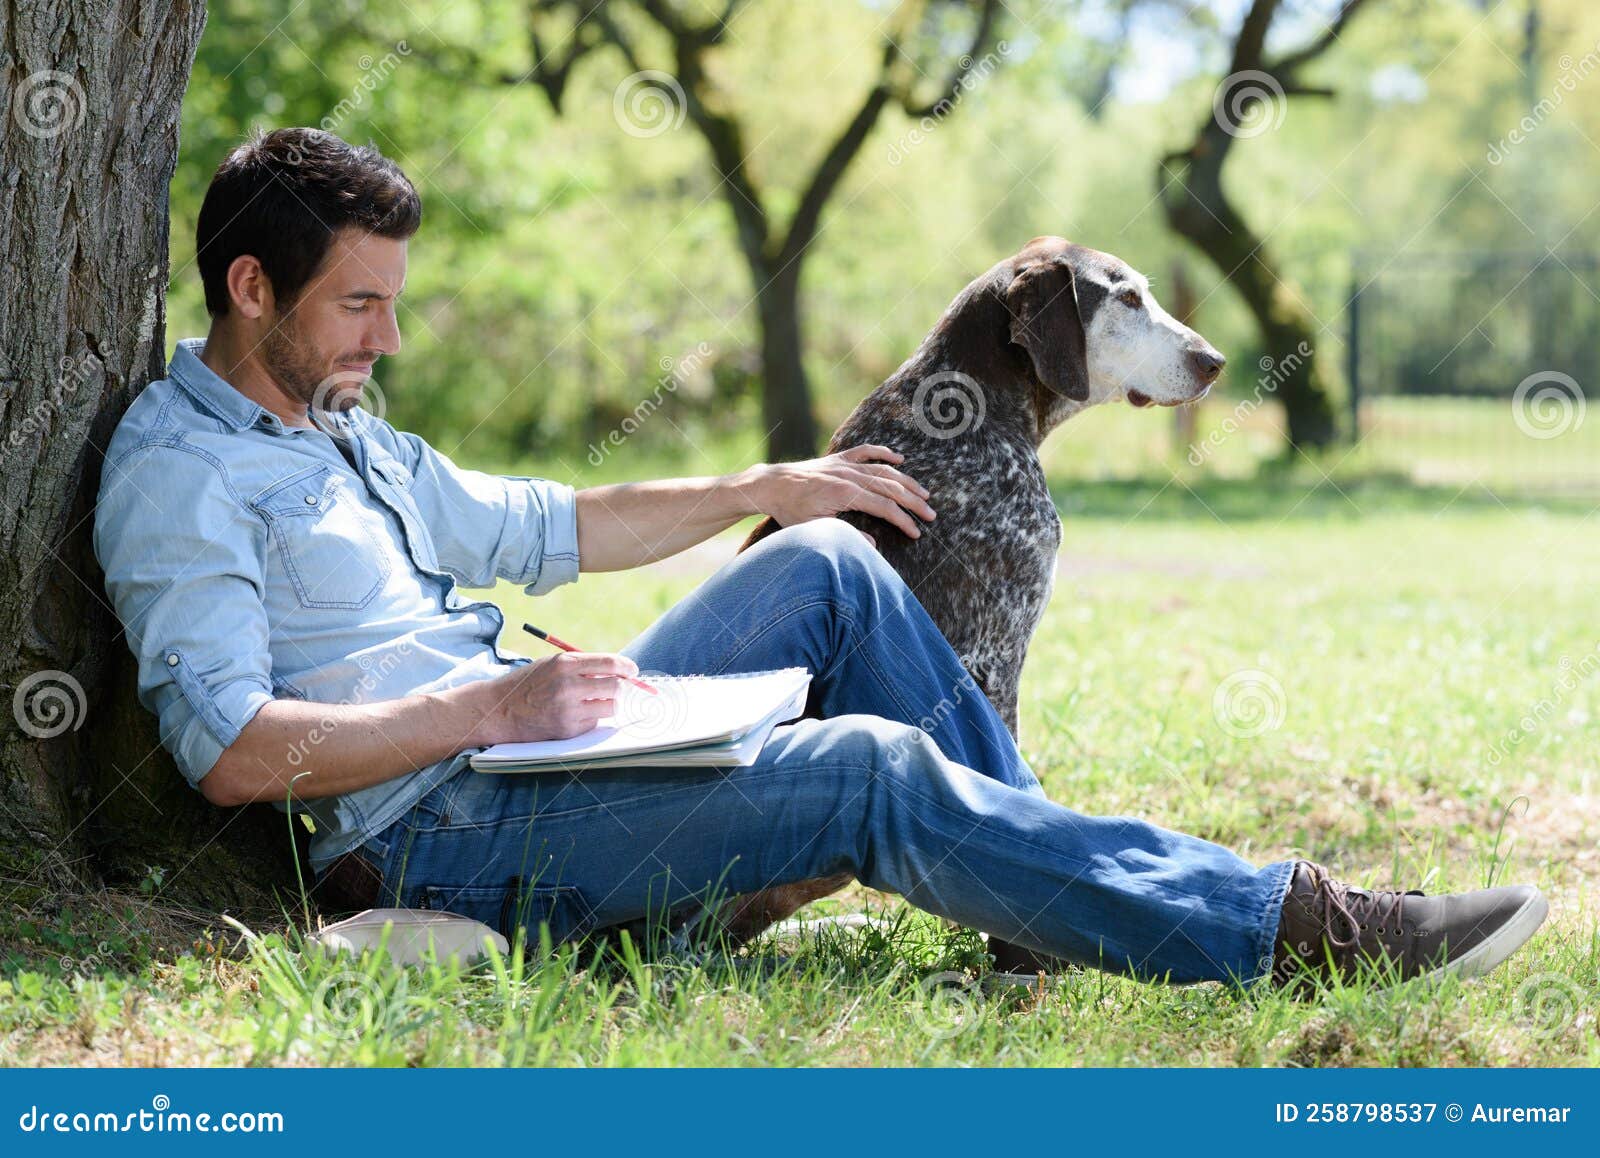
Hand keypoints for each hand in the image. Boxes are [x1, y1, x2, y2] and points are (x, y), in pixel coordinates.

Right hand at [457, 651, 638, 744]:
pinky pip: (596, 722)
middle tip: (619, 687)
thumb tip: (616, 670)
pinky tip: (576, 714)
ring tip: (595, 701)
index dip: (627, 667)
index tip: (633, 671)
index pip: (610, 663)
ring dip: (609, 704)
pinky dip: (593, 718)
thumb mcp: (551, 664)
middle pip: (616, 686)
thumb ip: (581, 665)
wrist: (499, 711)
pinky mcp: (568, 730)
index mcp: (564, 664)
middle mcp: (568, 686)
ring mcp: (568, 710)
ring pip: (610, 707)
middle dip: (622, 687)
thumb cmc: (528, 684)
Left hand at [751, 445, 935, 539]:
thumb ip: (846, 536)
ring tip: (924, 493)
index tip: (917, 533)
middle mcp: (849, 476)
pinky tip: (899, 460)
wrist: (771, 485)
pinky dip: (884, 454)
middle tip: (931, 515)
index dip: (903, 521)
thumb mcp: (815, 529)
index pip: (885, 508)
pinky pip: (866, 451)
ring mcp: (845, 465)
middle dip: (913, 502)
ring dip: (906, 481)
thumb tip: (873, 544)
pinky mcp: (839, 458)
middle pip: (891, 488)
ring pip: (884, 471)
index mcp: (846, 495)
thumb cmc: (790, 510)